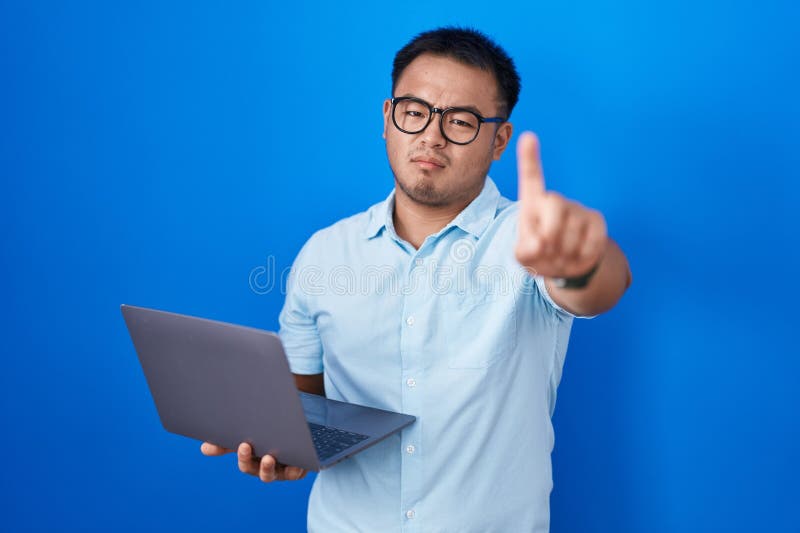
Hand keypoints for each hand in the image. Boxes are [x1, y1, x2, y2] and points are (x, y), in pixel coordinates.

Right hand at [200, 442, 307, 481]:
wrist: (301, 431)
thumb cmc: (270, 435)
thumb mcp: (252, 435)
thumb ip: (230, 442)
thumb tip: (204, 448)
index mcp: (255, 460)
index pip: (245, 463)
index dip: (242, 456)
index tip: (241, 444)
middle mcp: (268, 468)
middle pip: (256, 470)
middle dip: (249, 460)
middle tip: (245, 446)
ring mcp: (284, 470)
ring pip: (273, 474)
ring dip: (268, 468)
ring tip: (268, 457)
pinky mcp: (300, 469)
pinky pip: (298, 472)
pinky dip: (296, 468)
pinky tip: (295, 461)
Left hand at [514, 132, 606, 278]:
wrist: (567, 267)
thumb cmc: (540, 255)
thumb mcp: (525, 257)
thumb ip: (524, 252)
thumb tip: (539, 243)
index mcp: (533, 204)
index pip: (531, 178)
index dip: (529, 158)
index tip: (528, 136)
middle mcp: (556, 201)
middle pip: (554, 203)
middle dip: (549, 231)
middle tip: (546, 250)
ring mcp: (578, 209)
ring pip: (572, 229)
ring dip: (563, 253)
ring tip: (559, 257)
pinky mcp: (596, 221)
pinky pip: (589, 242)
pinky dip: (579, 257)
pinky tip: (575, 257)